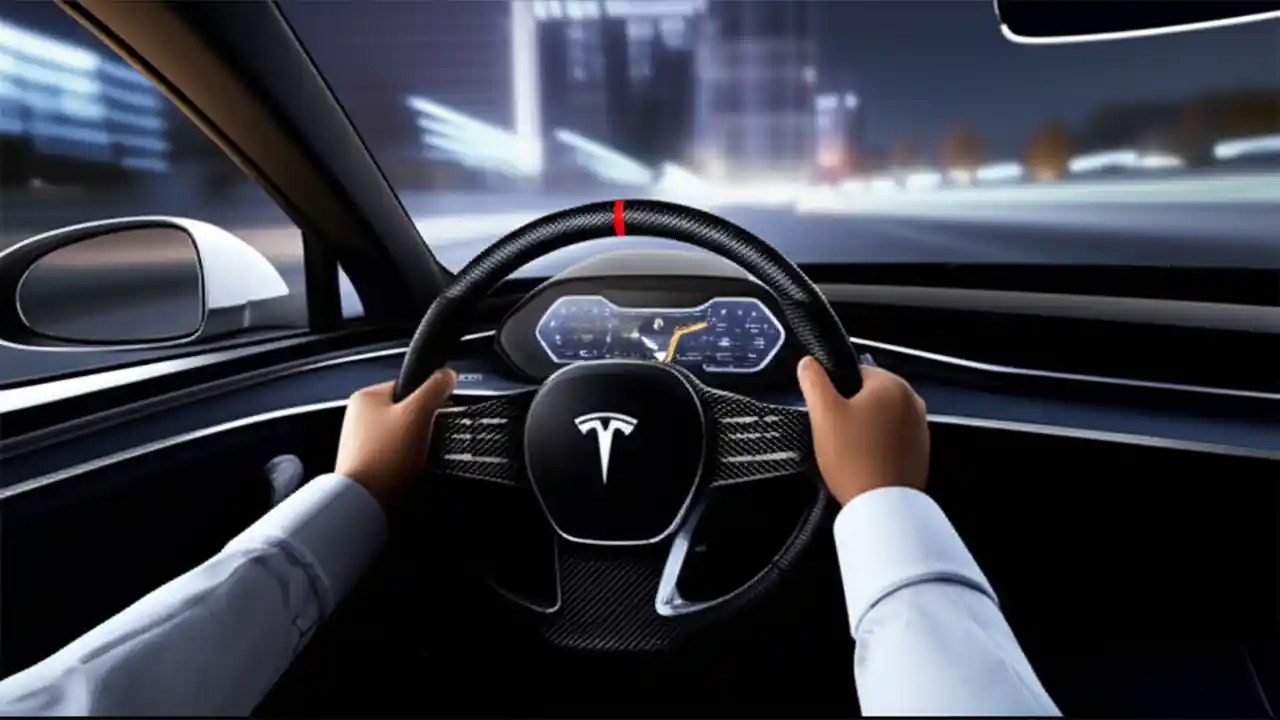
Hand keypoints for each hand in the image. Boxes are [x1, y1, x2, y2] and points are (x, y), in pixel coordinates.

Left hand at [334, 370, 456, 508]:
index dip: (429, 398)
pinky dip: (406, 464)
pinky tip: (410, 472)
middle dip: (423, 426)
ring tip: (419, 459)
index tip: (439, 414)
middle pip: (406, 412)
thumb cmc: (386, 457)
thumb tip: (447, 375)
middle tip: (430, 439)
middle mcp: (357, 418)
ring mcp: (360, 444)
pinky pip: (395, 458)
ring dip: (416, 447)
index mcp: (365, 397)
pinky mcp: (366, 467)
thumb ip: (435, 388)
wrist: (366, 504)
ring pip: (403, 437)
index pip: (408, 386)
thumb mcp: (418, 413)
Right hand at [797, 357, 929, 504]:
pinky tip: (866, 462)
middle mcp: (913, 401)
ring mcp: (920, 427)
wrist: (882, 506)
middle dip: (852, 412)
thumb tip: (809, 363)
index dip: (836, 392)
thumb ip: (814, 381)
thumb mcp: (823, 414)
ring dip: (865, 429)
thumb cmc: (853, 458)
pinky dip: (879, 446)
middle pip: (870, 396)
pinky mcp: (921, 451)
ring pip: (881, 418)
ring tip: (851, 452)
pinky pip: (893, 440)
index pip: (855, 373)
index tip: (829, 415)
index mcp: (892, 384)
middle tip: (837, 436)